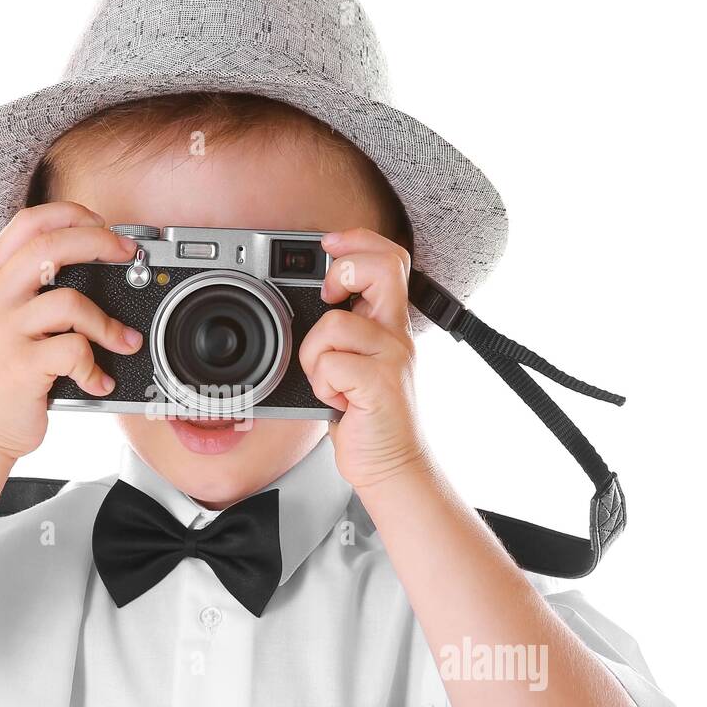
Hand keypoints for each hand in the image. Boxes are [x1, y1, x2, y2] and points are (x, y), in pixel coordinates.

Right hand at [0, 202, 142, 460]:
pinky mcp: (20, 366)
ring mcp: (4, 330)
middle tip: (127, 256)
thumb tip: (91, 259)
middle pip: (51, 247)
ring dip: (109, 324)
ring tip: (124, 342)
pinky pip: (74, 351)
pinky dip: (95, 368)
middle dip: (99, 243)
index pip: (28, 223)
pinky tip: (98, 380)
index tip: (102, 224)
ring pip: (71, 302)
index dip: (71, 214)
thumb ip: (28, 287)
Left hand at [298, 228, 429, 489]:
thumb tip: (310, 306)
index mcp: (389, 325)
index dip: (358, 241)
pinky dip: (322, 385)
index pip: (389, 259)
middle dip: (342, 272)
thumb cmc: (368, 417)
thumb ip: (345, 333)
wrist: (390, 465)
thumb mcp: (356, 364)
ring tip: (330, 381)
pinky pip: (330, 364)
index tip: (329, 245)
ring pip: (334, 324)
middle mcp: (395, 335)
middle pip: (381, 267)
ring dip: (315, 356)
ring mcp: (392, 358)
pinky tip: (337, 401)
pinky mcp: (379, 384)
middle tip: (327, 300)